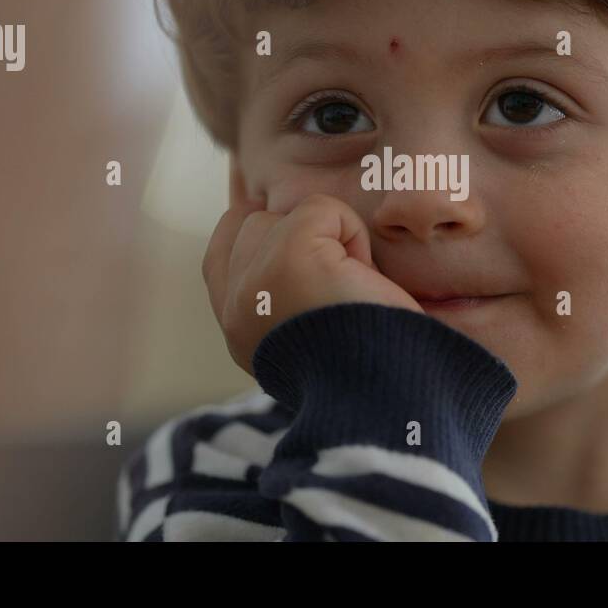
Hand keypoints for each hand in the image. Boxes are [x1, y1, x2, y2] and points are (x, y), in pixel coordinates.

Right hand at [202, 166, 422, 376]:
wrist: (386, 397)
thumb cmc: (369, 369)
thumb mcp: (308, 336)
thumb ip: (281, 298)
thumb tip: (292, 248)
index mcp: (237, 330)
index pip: (221, 253)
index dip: (264, 240)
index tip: (310, 262)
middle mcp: (234, 307)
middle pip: (254, 225)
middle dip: (301, 240)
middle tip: (338, 287)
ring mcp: (255, 279)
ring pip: (285, 215)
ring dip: (328, 239)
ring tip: (351, 285)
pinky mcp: (289, 256)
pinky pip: (320, 209)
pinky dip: (352, 233)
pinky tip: (364, 275)